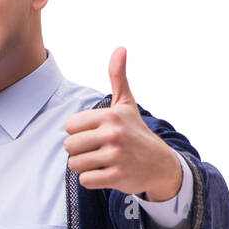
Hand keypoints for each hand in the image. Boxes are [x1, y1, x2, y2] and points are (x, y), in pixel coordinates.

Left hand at [63, 47, 181, 200]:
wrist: (160, 164)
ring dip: (85, 166)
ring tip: (102, 161)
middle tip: (98, 150)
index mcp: (111, 115)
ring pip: (74, 164)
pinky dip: (92, 179)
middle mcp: (113, 134)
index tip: (95, 133)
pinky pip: (85, 180)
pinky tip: (107, 173)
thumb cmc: (135, 131)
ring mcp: (116, 156)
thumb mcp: (126, 104)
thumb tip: (120, 48)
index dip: (78, 132)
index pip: (69, 127)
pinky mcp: (117, 176)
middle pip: (69, 147)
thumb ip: (118, 77)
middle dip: (79, 151)